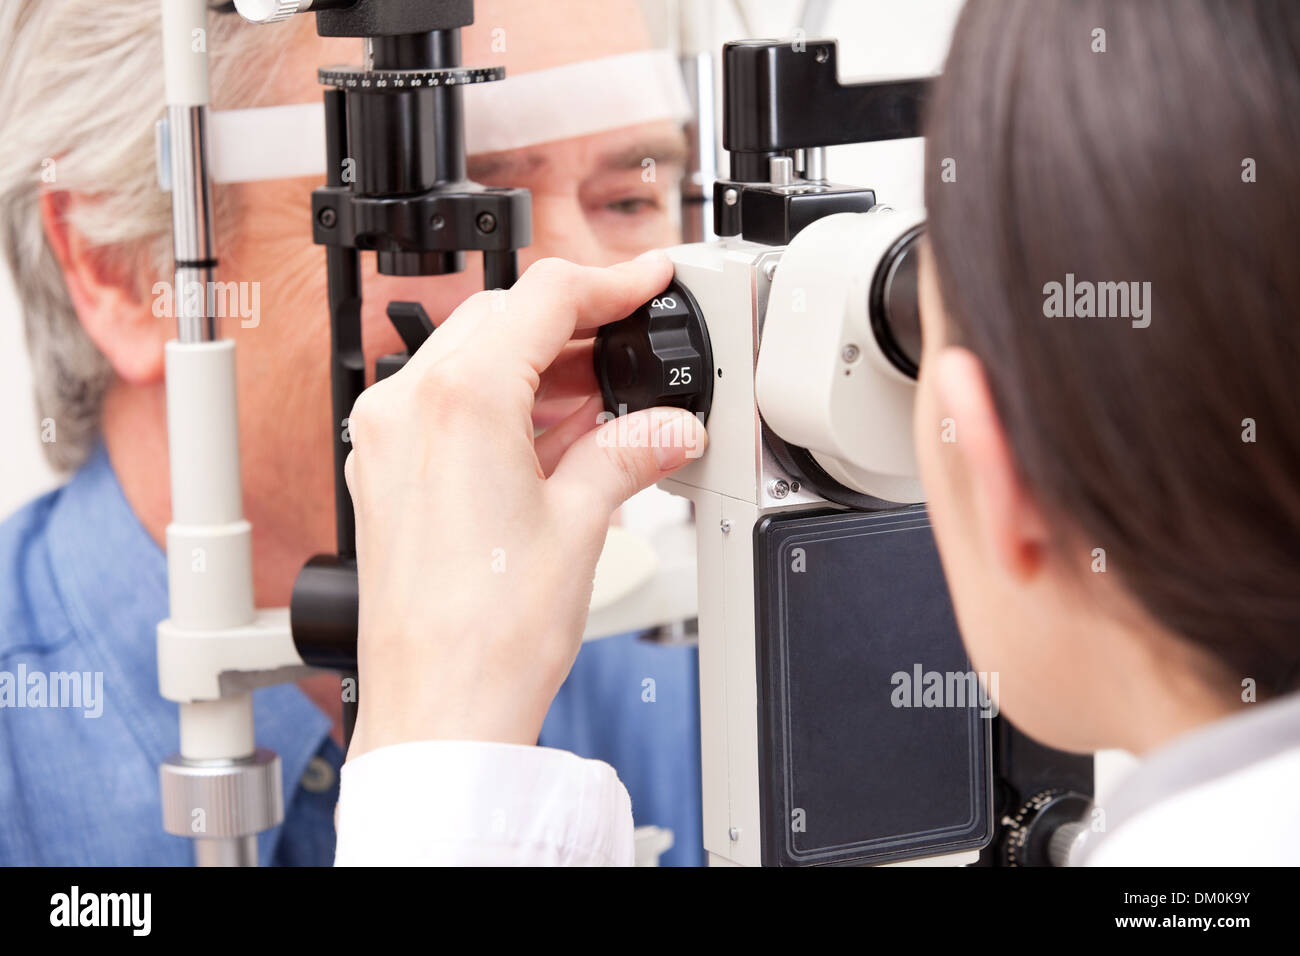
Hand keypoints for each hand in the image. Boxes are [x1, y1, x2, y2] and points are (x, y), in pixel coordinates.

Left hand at [342, 253, 706, 756]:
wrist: (439, 711)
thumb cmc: (488, 636)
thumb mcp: (582, 525)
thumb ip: (626, 454)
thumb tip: (665, 428)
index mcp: (459, 399)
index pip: (543, 297)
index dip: (610, 281)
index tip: (646, 281)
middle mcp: (407, 408)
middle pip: (502, 320)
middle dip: (574, 328)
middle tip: (634, 348)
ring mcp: (387, 441)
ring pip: (471, 361)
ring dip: (539, 369)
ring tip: (605, 405)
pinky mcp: (385, 475)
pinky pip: (446, 408)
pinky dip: (503, 406)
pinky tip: (553, 437)